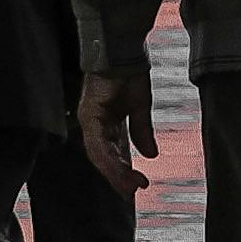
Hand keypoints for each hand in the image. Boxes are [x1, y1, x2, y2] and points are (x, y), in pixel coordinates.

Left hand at [77, 67, 156, 196]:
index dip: (122, 170)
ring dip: (115, 172)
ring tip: (130, 187)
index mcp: (105, 123)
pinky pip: (98, 144)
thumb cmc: (129, 73)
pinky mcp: (90, 115)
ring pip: (99, 155)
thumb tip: (151, 155)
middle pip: (103, 158)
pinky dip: (110, 159)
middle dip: (118, 177)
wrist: (124, 49)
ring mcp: (89, 120)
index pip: (110, 153)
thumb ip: (142, 130)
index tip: (138, 185)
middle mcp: (93, 124)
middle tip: (133, 191)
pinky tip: (122, 170)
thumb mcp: (140, 106)